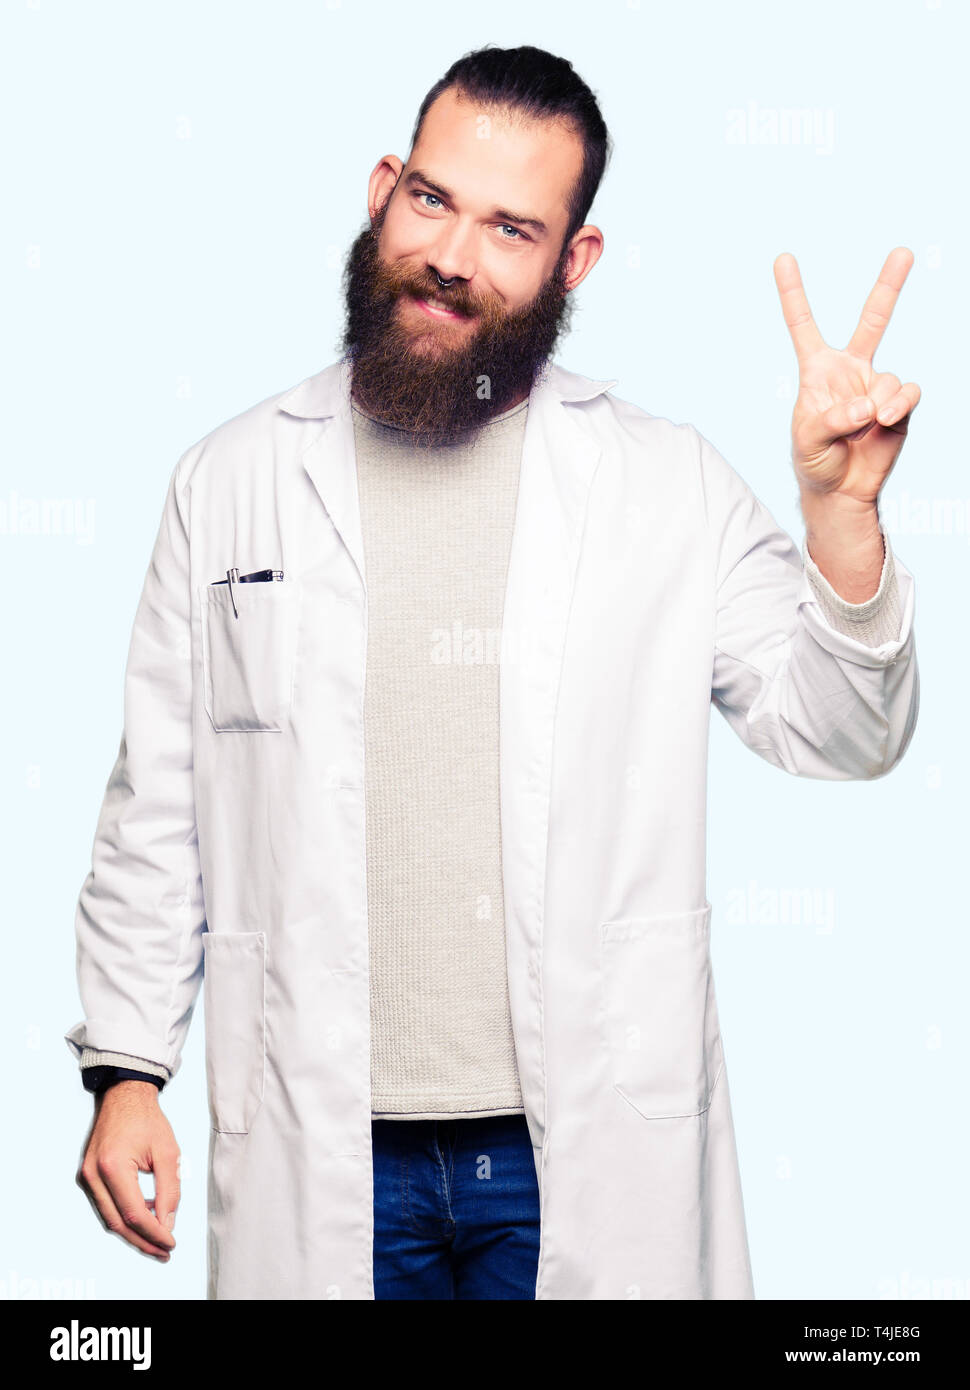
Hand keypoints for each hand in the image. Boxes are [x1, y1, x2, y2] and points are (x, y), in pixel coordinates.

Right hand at [76, 1081, 178, 1260]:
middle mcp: (93, 1175)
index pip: (134, 1213)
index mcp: (113, 1167)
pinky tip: (147, 1215)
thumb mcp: (168, 1152)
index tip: (171, 1243)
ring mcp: (86, 1176)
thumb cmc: (148, 1119)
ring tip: (158, 1240)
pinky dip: (125, 1216)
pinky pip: (106, 1206)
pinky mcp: (87, 1176)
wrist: (124, 1095)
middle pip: (118, 1222)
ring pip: (110, 1218)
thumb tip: (167, 1223)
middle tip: (165, 1251)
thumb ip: (170, 1190)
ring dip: (134, 1232)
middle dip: (143, 1241)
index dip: (154, 1233)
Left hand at [774, 247, 920, 505]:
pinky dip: (898, 407)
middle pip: (873, 320)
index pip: (803, 325)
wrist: (841, 490)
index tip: (782, 258)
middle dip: (889, 285)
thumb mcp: (808, 440)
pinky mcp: (900, 404)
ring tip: (865, 426)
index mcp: (817, 371)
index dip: (793, 293)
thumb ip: (831, 420)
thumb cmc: (815, 461)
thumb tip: (866, 405)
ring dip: (877, 405)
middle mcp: (850, 370)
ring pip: (888, 378)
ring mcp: (877, 385)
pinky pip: (907, 393)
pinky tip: (885, 421)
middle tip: (903, 251)